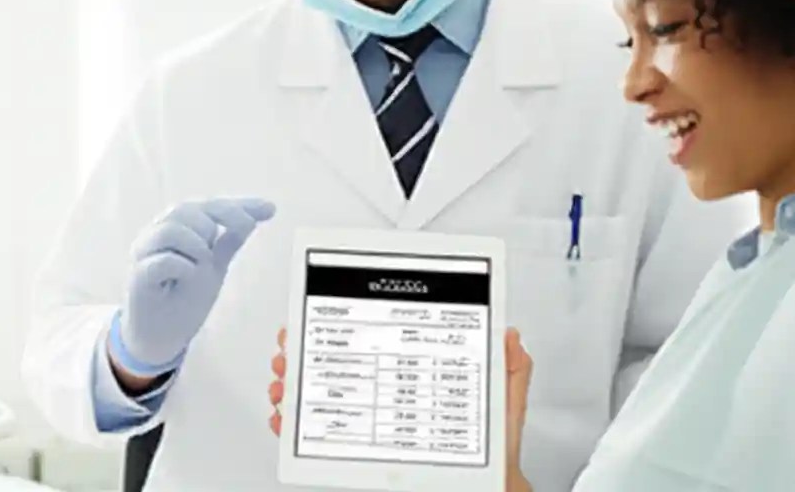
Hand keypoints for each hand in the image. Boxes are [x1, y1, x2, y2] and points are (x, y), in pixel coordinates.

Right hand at [109, 197, 275, 380]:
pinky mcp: (139, 277)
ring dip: (196, 246)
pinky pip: (162, 261)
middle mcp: (155, 234)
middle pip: (184, 209)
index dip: (238, 205)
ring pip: (171, 230)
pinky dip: (183, 267)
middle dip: (216, 223)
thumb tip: (255, 215)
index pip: (206, 206)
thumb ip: (229, 241)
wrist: (161, 338)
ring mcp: (144, 254)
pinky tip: (187, 278)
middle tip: (226, 247)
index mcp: (175, 228)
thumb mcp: (214, 267)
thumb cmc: (183, 300)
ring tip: (201, 267)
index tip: (270, 208)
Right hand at [269, 327, 534, 491]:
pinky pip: (317, 440)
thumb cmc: (492, 455)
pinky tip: (286, 420)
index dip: (342, 331)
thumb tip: (506, 333)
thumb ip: (509, 369)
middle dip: (303, 356)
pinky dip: (294, 429)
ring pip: (319, 400)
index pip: (373, 345)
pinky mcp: (361, 455)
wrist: (482, 491)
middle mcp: (388, 400)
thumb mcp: (504, 406)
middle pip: (336, 369)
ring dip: (293, 388)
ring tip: (285, 385)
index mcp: (417, 380)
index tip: (317, 319)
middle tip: (291, 352)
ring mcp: (371, 429)